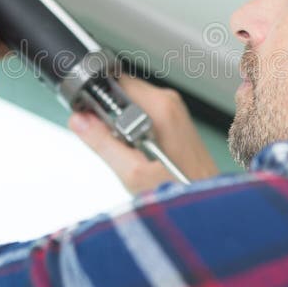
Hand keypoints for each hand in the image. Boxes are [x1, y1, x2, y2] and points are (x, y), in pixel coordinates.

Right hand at [68, 75, 218, 192]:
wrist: (208, 205)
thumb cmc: (181, 191)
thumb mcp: (132, 172)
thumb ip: (102, 143)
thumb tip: (79, 121)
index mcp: (160, 107)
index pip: (115, 80)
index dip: (95, 98)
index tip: (89, 120)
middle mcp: (169, 102)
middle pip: (121, 90)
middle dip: (106, 114)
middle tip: (109, 143)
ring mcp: (172, 111)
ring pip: (129, 104)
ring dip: (117, 125)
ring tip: (126, 152)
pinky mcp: (172, 122)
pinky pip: (140, 115)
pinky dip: (130, 130)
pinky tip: (136, 152)